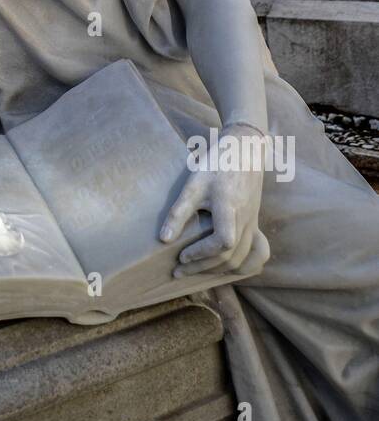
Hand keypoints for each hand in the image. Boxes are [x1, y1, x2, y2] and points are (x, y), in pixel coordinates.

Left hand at [160, 123, 269, 277]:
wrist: (244, 149)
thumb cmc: (217, 163)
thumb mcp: (193, 184)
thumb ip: (179, 212)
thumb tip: (163, 239)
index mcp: (230, 208)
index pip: (223, 243)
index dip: (202, 254)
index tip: (181, 256)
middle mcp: (246, 220)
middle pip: (231, 257)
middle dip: (203, 268)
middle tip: (179, 270)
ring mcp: (254, 223)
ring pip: (243, 259)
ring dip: (218, 270)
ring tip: (196, 270)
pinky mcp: (255, 223)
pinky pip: (257, 253)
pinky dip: (245, 266)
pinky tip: (227, 270)